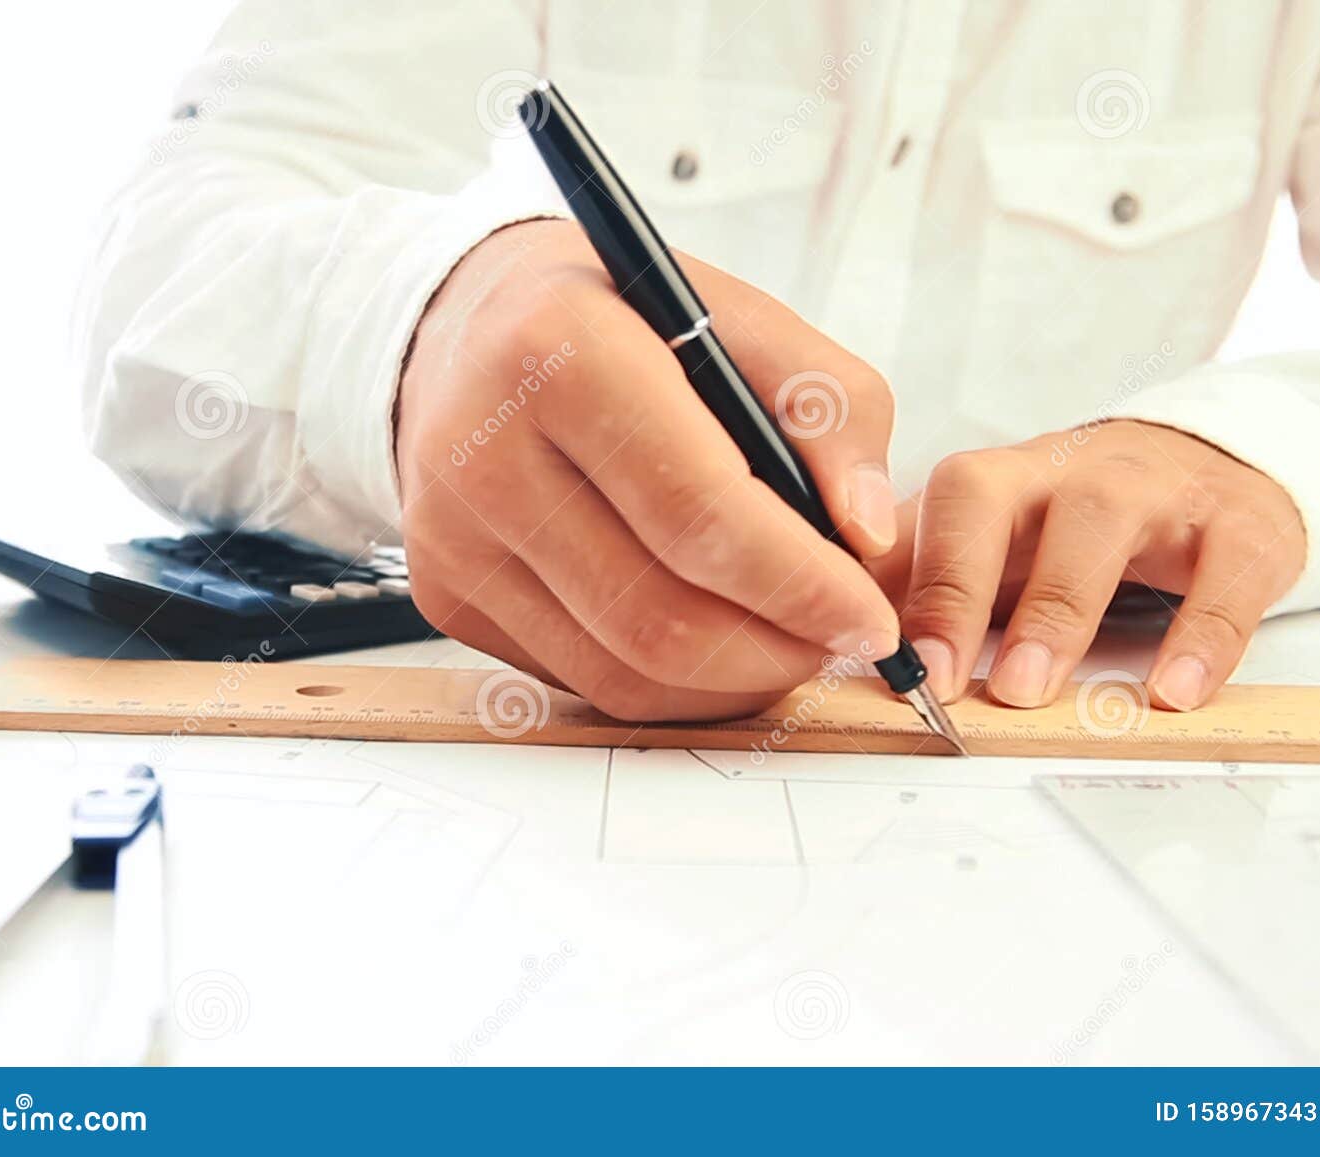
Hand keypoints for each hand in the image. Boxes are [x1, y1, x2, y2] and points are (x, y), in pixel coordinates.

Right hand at [395, 221, 901, 720]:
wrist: (468, 328)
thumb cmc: (620, 319)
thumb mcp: (737, 315)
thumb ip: (828, 405)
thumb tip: (866, 535)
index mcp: (559, 353)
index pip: (697, 509)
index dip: (801, 583)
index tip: (873, 618)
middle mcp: (481, 452)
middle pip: (660, 615)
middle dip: (779, 647)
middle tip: (842, 638)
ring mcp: (451, 537)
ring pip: (625, 670)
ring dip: (734, 678)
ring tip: (791, 639)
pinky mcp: (446, 595)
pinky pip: (585, 681)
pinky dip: (675, 683)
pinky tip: (717, 640)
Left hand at [895, 421, 1306, 710]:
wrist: (1212, 466)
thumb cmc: (1077, 520)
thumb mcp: (998, 541)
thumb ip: (921, 579)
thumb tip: (832, 633)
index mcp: (1000, 478)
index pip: (944, 505)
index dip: (922, 579)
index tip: (903, 661)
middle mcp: (1069, 469)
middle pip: (999, 500)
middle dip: (966, 589)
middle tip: (948, 680)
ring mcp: (1156, 489)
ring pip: (1101, 522)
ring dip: (1060, 610)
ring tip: (1033, 692)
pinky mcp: (1240, 525)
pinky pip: (1225, 572)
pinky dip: (1203, 635)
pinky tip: (1174, 692)